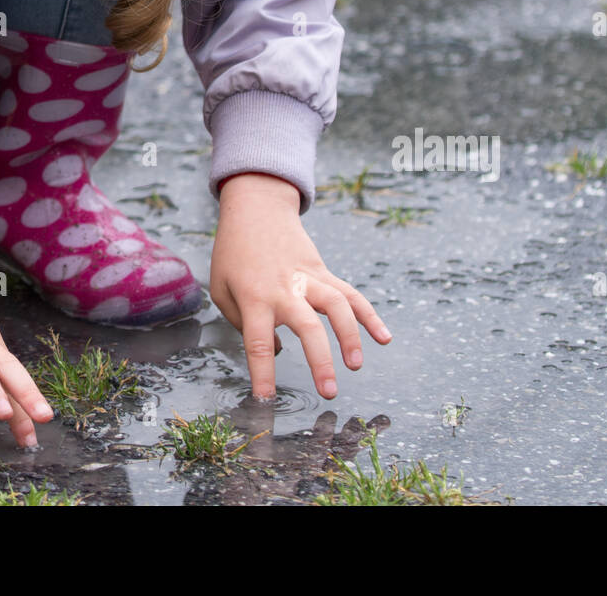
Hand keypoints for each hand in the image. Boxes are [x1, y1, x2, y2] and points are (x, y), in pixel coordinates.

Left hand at [209, 174, 390, 399]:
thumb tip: (278, 351)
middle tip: (329, 392)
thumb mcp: (221, 288)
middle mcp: (285, 289)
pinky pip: (350, 293)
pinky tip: (384, 337)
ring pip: (336, 305)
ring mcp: (308, 278)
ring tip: (356, 365)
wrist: (255, 207)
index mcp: (254, 298)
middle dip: (320, 361)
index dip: (263, 373)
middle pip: (308, 326)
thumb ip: (241, 324)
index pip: (258, 342)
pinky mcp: (323, 271)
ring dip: (350, 336)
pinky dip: (369, 315)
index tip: (267, 399)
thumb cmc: (233, 254)